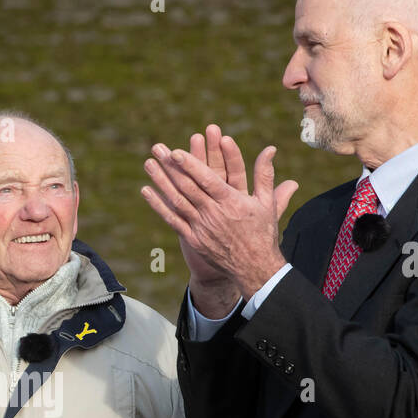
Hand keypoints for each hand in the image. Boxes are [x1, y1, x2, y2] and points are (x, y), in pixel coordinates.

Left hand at [142, 129, 298, 299]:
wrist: (254, 269)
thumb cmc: (262, 233)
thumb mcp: (267, 203)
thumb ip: (265, 174)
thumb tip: (271, 148)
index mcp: (231, 202)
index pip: (207, 180)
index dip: (191, 166)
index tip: (176, 152)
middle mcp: (213, 213)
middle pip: (187, 187)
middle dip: (171, 167)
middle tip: (158, 149)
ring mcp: (201, 227)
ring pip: (177, 201)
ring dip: (161, 181)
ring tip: (148, 164)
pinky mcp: (193, 239)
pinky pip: (172, 220)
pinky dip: (159, 205)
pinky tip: (147, 191)